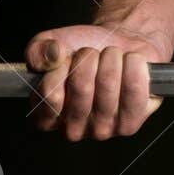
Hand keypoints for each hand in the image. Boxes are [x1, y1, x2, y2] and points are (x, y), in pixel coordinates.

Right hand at [24, 23, 172, 140]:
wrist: (121, 44)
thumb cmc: (84, 49)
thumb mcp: (53, 43)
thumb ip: (38, 51)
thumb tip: (53, 57)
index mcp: (45, 115)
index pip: (50, 95)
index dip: (61, 68)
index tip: (67, 57)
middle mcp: (72, 129)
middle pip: (82, 87)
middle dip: (89, 58)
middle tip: (93, 54)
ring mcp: (102, 131)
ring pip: (108, 85)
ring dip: (112, 58)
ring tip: (112, 57)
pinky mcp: (130, 124)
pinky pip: (135, 90)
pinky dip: (134, 66)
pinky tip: (131, 64)